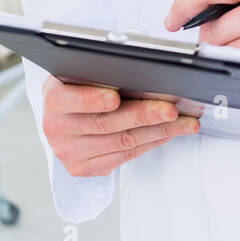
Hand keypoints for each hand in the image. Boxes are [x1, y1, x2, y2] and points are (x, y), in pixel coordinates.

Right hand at [41, 76, 199, 177]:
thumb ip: (106, 73)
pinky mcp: (85, 168)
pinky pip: (125, 156)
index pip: (68, 99)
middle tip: (172, 110)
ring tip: (185, 122)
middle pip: (106, 123)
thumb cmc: (85, 87)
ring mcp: (69, 151)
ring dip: (160, 131)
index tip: (114, 97)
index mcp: (54, 98)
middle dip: (144, 116)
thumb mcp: (87, 73)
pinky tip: (170, 132)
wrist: (68, 115)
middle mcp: (56, 127)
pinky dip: (153, 142)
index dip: (91, 99)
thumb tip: (147, 74)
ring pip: (122, 142)